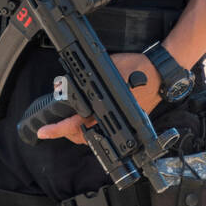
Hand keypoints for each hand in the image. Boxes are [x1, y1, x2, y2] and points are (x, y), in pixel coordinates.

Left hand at [35, 51, 162, 146]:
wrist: (161, 73)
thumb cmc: (137, 68)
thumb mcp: (109, 69)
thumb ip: (88, 79)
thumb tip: (66, 85)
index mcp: (107, 111)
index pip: (78, 124)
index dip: (59, 129)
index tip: (44, 132)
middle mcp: (114, 122)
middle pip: (84, 137)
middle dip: (68, 132)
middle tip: (54, 127)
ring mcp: (121, 125)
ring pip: (93, 136)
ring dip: (79, 130)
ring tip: (68, 122)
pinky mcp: (126, 123)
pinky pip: (104, 130)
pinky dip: (92, 126)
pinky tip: (87, 116)